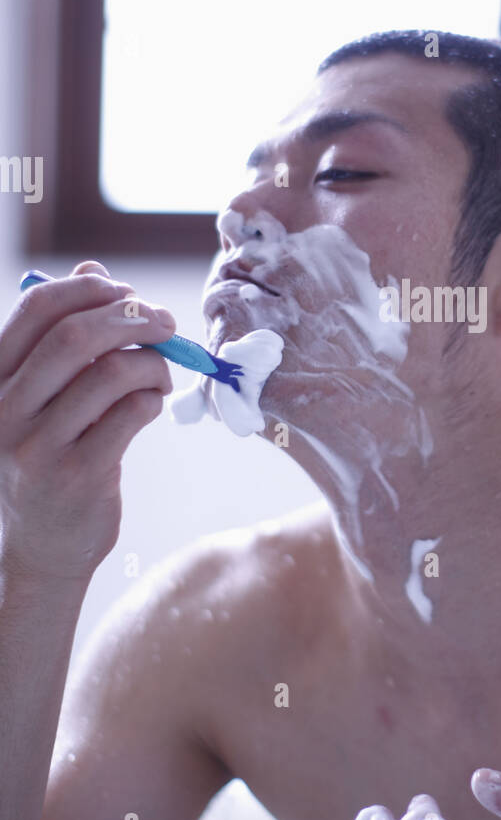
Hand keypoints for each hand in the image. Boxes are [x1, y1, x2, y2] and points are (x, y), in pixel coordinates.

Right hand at [0, 262, 174, 585]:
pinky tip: (151, 403)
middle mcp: (3, 409)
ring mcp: (36, 446)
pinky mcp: (75, 476)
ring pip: (110, 374)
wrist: (44, 548)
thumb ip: (62, 336)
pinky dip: (153, 398)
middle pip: (76, 337)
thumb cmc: (50, 456)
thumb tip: (93, 271)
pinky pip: (130, 414)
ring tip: (161, 373)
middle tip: (166, 323)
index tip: (128, 293)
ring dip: (152, 363)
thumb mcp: (42, 395)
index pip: (37, 308)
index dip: (90, 290)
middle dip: (132, 319)